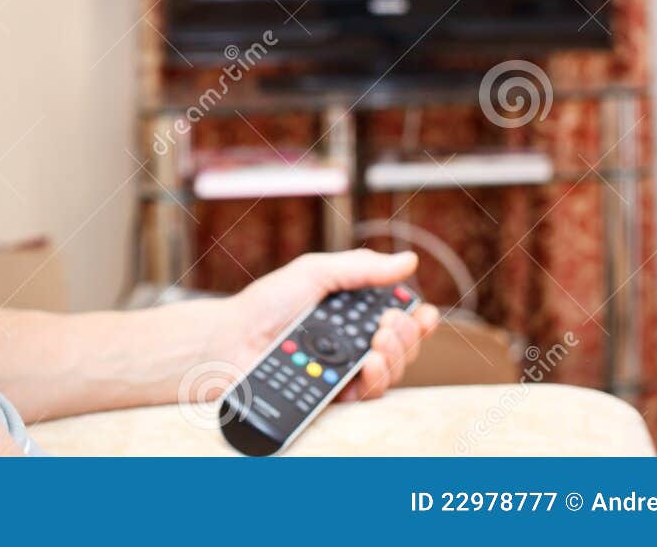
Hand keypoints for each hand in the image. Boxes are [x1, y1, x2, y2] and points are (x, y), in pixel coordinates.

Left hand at [214, 249, 440, 402]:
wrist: (231, 338)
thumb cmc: (266, 304)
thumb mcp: (314, 272)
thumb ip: (361, 268)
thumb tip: (407, 261)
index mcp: (350, 314)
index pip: (397, 320)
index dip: (418, 320)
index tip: (425, 313)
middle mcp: (351, 344)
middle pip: (401, 347)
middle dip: (406, 334)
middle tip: (387, 324)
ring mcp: (343, 371)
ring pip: (391, 373)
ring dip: (395, 356)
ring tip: (377, 343)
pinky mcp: (332, 396)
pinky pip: (367, 395)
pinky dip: (375, 379)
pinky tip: (368, 365)